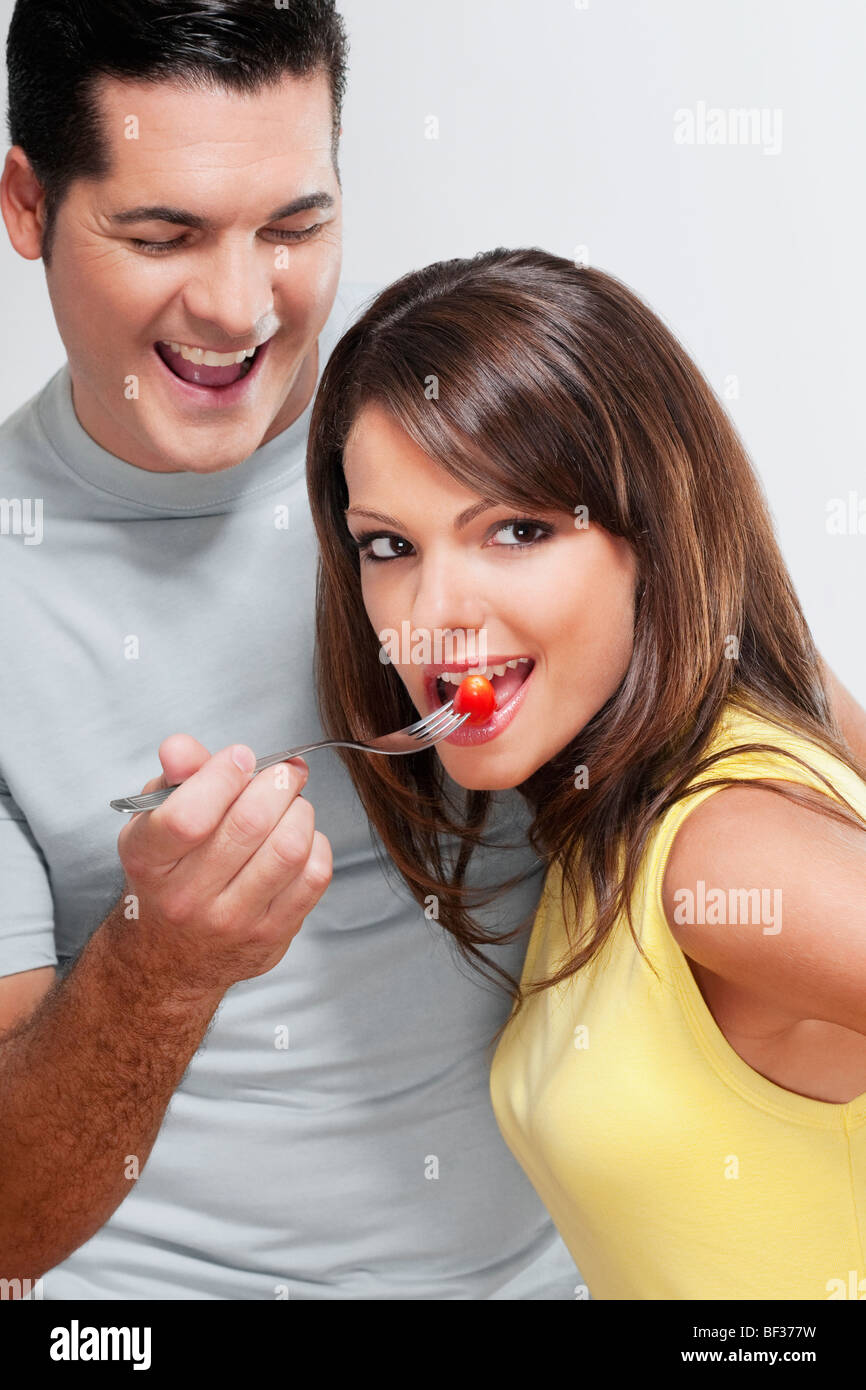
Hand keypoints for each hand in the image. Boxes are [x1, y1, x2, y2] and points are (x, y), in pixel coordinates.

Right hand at [114, 734, 332, 995]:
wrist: (169, 957)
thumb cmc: (169, 873)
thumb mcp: (155, 821)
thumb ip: (174, 778)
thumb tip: (180, 747)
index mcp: (149, 862)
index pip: (188, 816)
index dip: (223, 775)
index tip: (240, 757)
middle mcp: (186, 898)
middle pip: (249, 824)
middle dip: (277, 782)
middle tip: (283, 772)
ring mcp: (231, 922)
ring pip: (288, 848)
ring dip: (300, 811)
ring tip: (291, 803)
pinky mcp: (270, 936)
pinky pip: (313, 877)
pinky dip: (315, 844)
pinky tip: (299, 838)